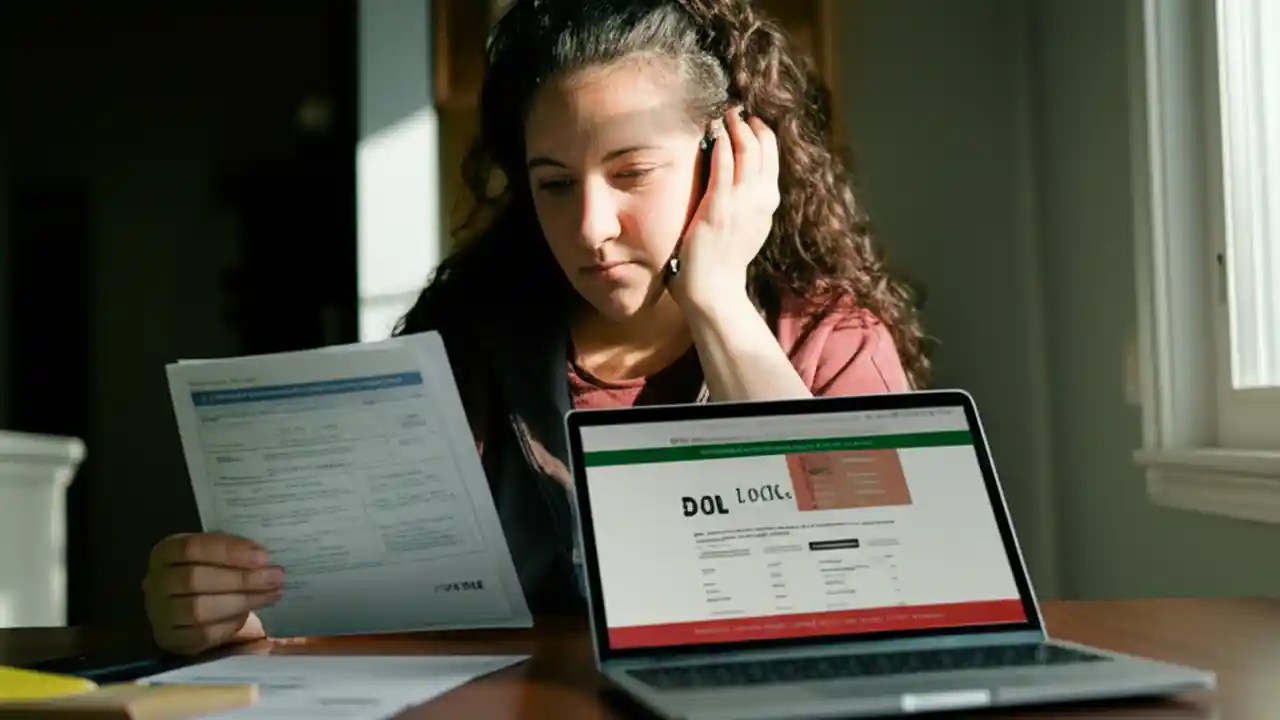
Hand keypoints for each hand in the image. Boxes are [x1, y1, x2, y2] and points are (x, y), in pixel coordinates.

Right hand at [142, 532, 283, 654]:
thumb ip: (232, 551)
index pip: (191, 548)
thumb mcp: (215, 552)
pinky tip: (252, 613)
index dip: (228, 551)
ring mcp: (160, 614)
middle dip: (241, 579)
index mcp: (164, 553)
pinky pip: (203, 634)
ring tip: (272, 593)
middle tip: (275, 576)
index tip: (262, 556)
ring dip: (241, 601)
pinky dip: (231, 623)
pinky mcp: (172, 640)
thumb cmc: (209, 570)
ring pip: (198, 609)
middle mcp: (155, 583)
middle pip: (194, 580)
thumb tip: (262, 557)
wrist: (186, 604)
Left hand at [668, 106, 779, 313]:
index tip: (750, 121)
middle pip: (764, 149)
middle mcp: (761, 200)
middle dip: (751, 124)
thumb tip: (741, 181)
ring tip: (725, 114)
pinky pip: (723, 164)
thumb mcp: (748, 227)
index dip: (763, 135)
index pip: (772, 158)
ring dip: (736, 127)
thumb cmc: (724, 261)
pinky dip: (720, 143)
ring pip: (747, 151)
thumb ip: (748, 203)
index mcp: (768, 204)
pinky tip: (712, 131)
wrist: (714, 289)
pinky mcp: (718, 206)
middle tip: (737, 111)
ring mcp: (741, 203)